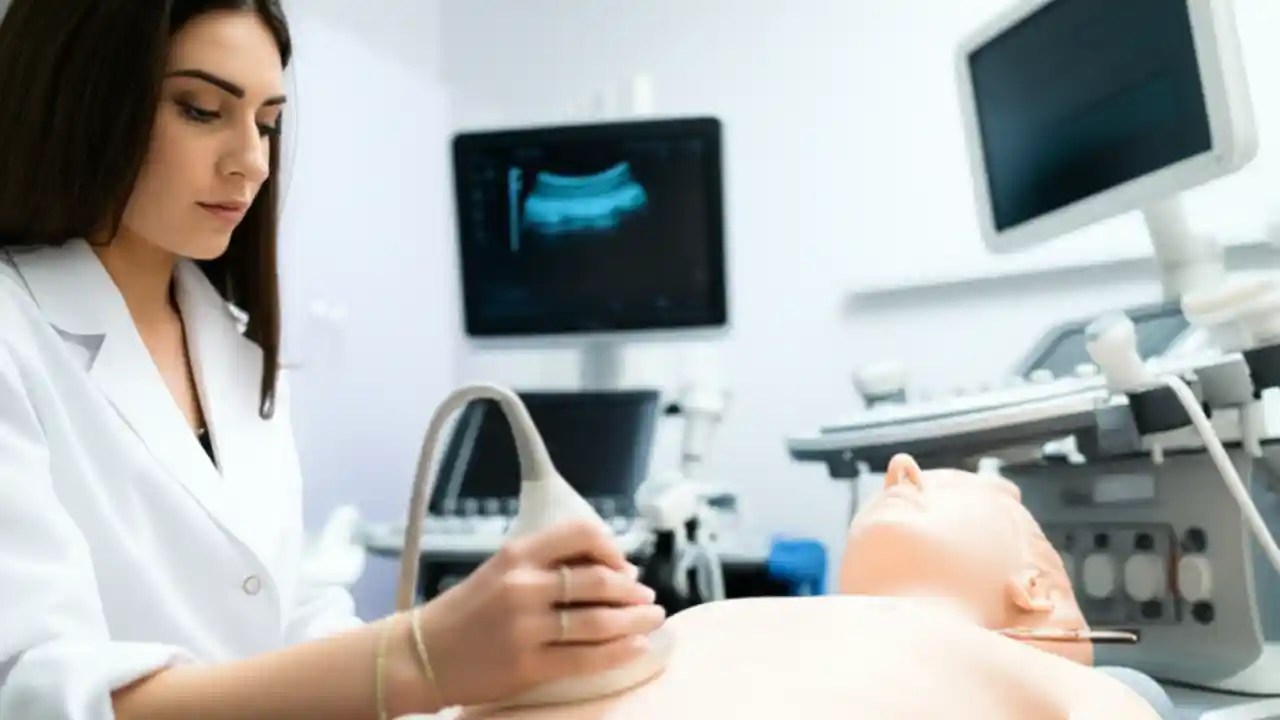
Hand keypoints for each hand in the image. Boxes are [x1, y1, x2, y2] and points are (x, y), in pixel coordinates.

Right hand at [416, 518, 665, 706]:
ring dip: (635, 620)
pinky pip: (585, 659)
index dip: (612, 547)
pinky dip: (618, 652)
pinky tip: (637, 646)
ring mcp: (525, 628)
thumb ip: (545, 564)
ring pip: (598, 622)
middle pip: (598, 581)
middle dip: (632, 590)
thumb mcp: (500, 569)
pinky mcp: (527, 666)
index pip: (580, 533)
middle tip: (647, 596)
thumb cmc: (466, 611)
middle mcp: (523, 587)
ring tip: (652, 618)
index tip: (623, 564)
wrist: (420, 655)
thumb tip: (608, 568)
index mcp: (516, 554)